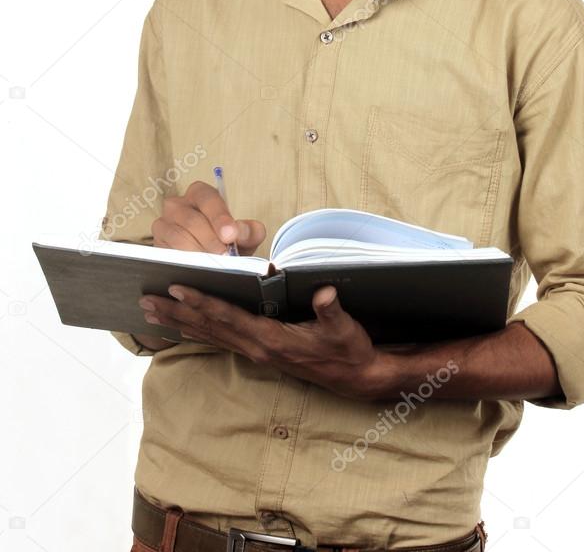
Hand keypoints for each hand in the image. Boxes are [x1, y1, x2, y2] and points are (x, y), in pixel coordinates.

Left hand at [138, 284, 387, 398]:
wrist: (356, 377)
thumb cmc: (349, 349)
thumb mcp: (346, 329)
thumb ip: (332, 312)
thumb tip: (325, 294)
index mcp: (271, 339)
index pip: (229, 317)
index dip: (202, 302)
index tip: (175, 289)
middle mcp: (256, 348)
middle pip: (209, 327)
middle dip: (176, 314)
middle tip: (143, 301)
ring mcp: (255, 353)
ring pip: (209, 335)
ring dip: (179, 323)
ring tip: (150, 313)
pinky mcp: (258, 353)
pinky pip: (219, 339)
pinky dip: (197, 330)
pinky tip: (181, 325)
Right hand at [153, 179, 266, 254]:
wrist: (215, 260)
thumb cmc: (228, 242)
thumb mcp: (245, 236)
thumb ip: (249, 231)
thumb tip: (239, 232)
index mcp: (200, 194)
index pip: (207, 198)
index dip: (219, 216)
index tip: (230, 235)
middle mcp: (178, 205)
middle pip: (192, 220)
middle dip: (211, 240)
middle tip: (225, 256)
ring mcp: (163, 224)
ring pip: (178, 237)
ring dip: (197, 253)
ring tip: (214, 265)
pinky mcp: (157, 245)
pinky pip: (167, 253)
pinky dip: (183, 262)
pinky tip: (197, 270)